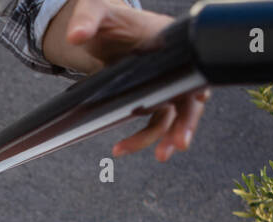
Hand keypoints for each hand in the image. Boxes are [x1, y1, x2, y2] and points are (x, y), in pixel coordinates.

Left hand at [42, 0, 209, 161]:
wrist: (96, 29)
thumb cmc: (103, 16)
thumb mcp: (94, 10)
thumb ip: (86, 19)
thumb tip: (75, 35)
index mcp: (167, 39)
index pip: (189, 63)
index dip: (193, 84)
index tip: (196, 99)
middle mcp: (171, 63)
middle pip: (188, 96)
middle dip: (187, 122)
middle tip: (180, 143)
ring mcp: (161, 82)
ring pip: (172, 115)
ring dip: (167, 136)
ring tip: (160, 155)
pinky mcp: (149, 97)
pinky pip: (155, 121)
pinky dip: (145, 137)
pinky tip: (123, 148)